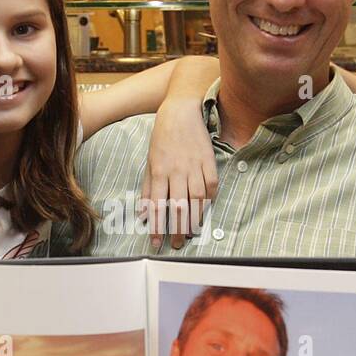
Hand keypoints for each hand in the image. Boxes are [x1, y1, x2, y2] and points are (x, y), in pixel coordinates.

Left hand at [141, 100, 216, 250]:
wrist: (181, 111)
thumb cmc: (162, 138)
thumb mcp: (149, 162)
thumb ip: (148, 188)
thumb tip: (144, 214)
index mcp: (159, 171)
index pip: (157, 206)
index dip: (157, 227)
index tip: (157, 243)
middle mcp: (177, 171)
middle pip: (179, 207)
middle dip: (178, 229)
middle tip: (178, 244)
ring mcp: (195, 166)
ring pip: (197, 199)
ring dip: (194, 219)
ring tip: (191, 233)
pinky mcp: (209, 161)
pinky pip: (211, 185)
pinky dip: (209, 199)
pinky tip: (205, 209)